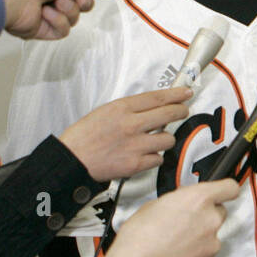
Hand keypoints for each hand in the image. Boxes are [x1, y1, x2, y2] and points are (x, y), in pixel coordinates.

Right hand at [59, 87, 191, 181]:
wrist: (71, 160)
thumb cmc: (84, 137)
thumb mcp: (105, 112)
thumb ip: (129, 109)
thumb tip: (153, 107)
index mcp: (121, 109)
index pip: (157, 97)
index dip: (176, 94)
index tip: (186, 93)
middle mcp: (131, 125)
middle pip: (169, 114)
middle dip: (181, 111)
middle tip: (182, 111)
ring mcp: (135, 145)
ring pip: (168, 139)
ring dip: (164, 139)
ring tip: (155, 139)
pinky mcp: (136, 164)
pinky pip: (158, 158)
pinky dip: (154, 158)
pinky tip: (144, 155)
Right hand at [99, 178, 240, 256]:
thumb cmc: (139, 236)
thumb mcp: (155, 204)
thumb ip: (179, 200)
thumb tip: (184, 202)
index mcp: (199, 199)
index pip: (230, 188)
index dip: (225, 190)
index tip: (222, 192)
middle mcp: (210, 219)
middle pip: (220, 211)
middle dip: (206, 214)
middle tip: (186, 219)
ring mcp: (212, 242)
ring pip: (212, 233)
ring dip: (199, 234)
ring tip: (175, 240)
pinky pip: (206, 251)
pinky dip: (196, 252)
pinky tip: (177, 253)